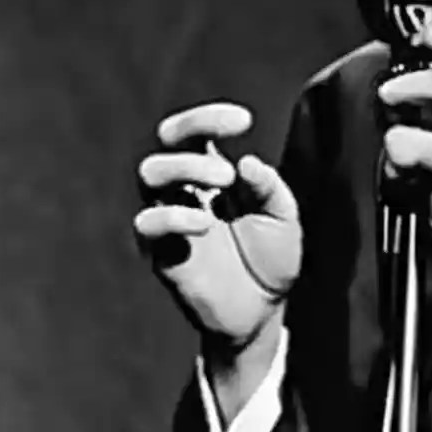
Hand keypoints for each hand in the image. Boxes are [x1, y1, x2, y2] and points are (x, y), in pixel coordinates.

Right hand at [134, 102, 300, 352]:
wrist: (263, 312)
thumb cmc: (272, 258)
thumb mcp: (283, 218)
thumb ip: (269, 188)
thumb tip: (246, 162)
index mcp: (213, 175)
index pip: (194, 134)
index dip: (209, 119)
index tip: (243, 121)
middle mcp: (186, 192)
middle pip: (164, 149)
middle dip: (194, 148)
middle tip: (228, 175)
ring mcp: (172, 222)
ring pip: (149, 175)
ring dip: (183, 170)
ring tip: (221, 187)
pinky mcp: (163, 254)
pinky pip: (148, 225)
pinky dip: (172, 216)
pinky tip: (203, 223)